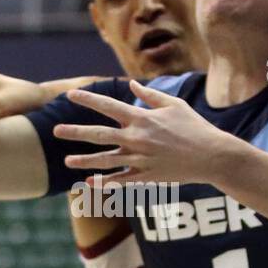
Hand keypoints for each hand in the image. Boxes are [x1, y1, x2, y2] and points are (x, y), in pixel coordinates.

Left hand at [55, 80, 231, 185]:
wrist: (212, 156)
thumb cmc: (195, 127)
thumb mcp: (174, 105)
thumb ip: (150, 95)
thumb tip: (131, 85)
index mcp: (142, 118)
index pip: (108, 106)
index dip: (88, 99)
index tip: (70, 95)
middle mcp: (137, 138)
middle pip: (99, 134)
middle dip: (75, 132)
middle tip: (56, 131)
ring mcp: (140, 159)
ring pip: (105, 160)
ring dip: (84, 160)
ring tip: (67, 160)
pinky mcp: (147, 176)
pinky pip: (121, 180)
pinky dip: (104, 182)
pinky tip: (89, 182)